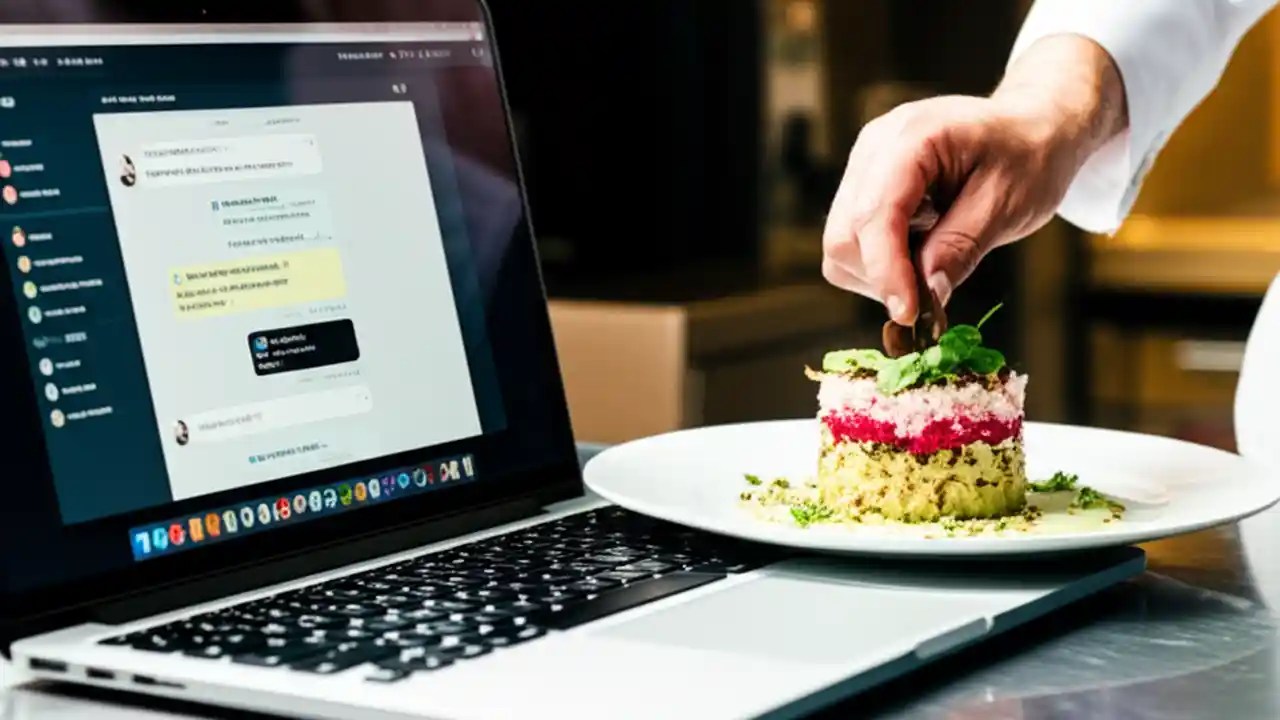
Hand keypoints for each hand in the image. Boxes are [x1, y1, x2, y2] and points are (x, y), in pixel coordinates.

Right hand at [822, 34, 1126, 324]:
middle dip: (882, 276)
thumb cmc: (1027, 157)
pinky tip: (919, 248)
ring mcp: (862, 166)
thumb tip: (926, 293)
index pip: (875, 214)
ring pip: (841, 245)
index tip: (910, 315)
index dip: (886, 271)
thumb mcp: (1009, 203)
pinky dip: (880, 263)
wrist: (1029, 129)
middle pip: (845, 234)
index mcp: (912, 137)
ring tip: (933, 258)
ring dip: (880, 273)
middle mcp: (873, 148)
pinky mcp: (862, 186)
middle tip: (931, 293)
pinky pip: (850, 242)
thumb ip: (962, 245)